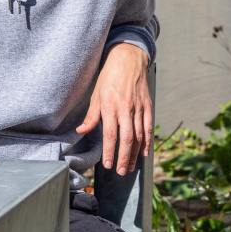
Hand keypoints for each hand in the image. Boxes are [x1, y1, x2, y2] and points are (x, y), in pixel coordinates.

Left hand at [76, 44, 150, 176]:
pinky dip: (147, 142)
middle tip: (119, 171)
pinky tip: (143, 153)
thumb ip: (91, 116)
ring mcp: (139, 108)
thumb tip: (81, 131)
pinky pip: (149, 127)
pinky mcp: (148, 106)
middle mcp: (126, 109)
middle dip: (123, 157)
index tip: (107, 164)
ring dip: (134, 154)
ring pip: (139, 136)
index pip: (110, 135)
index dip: (109, 152)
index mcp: (110, 106)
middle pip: (126, 139)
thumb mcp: (95, 94)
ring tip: (129, 167)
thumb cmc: (109, 77)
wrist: (128, 60)